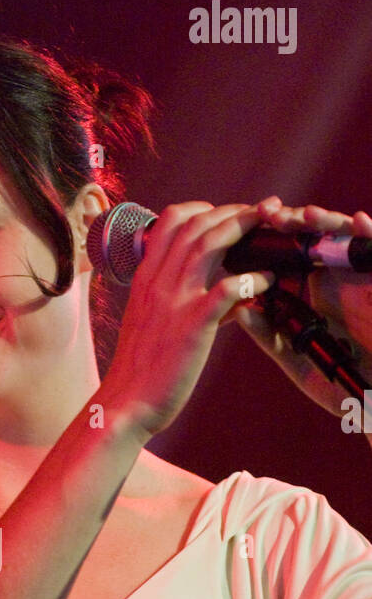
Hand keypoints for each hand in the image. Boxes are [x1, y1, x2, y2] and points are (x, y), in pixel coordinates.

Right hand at [101, 201, 274, 437]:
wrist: (126, 404)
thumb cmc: (139, 369)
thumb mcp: (151, 323)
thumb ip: (179, 302)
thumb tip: (222, 296)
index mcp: (145, 277)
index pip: (171, 219)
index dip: (203, 209)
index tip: (225, 217)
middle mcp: (158, 281)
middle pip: (197, 223)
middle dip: (233, 212)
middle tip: (258, 218)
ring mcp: (175, 301)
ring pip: (211, 242)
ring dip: (244, 230)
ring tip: (267, 232)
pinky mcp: (193, 325)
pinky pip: (229, 287)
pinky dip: (252, 279)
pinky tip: (267, 282)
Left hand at [230, 197, 371, 417]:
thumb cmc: (343, 385)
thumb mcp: (299, 361)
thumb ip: (271, 336)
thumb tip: (240, 309)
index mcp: (314, 292)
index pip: (289, 256)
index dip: (269, 240)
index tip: (243, 230)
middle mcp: (339, 278)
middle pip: (314, 238)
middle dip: (292, 221)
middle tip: (267, 213)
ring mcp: (363, 277)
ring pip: (346, 236)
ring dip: (326, 222)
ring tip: (304, 215)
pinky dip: (370, 233)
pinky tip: (356, 221)